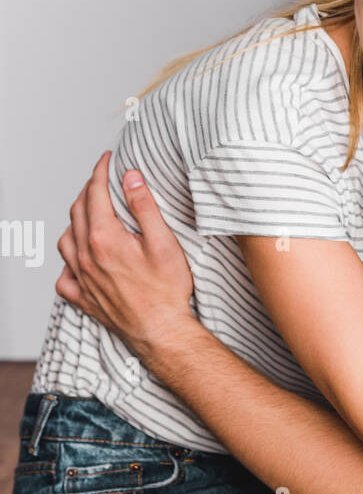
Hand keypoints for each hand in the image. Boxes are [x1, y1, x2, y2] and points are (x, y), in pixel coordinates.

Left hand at [56, 151, 194, 357]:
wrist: (162, 332)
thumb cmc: (167, 292)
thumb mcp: (163, 242)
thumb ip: (144, 206)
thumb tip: (130, 177)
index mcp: (105, 238)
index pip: (95, 193)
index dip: (100, 171)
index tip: (107, 160)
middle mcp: (87, 257)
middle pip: (77, 212)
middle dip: (88, 191)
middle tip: (102, 182)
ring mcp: (83, 279)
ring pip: (65, 240)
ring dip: (75, 222)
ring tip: (90, 215)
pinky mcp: (85, 298)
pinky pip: (64, 277)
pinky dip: (67, 263)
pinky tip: (78, 260)